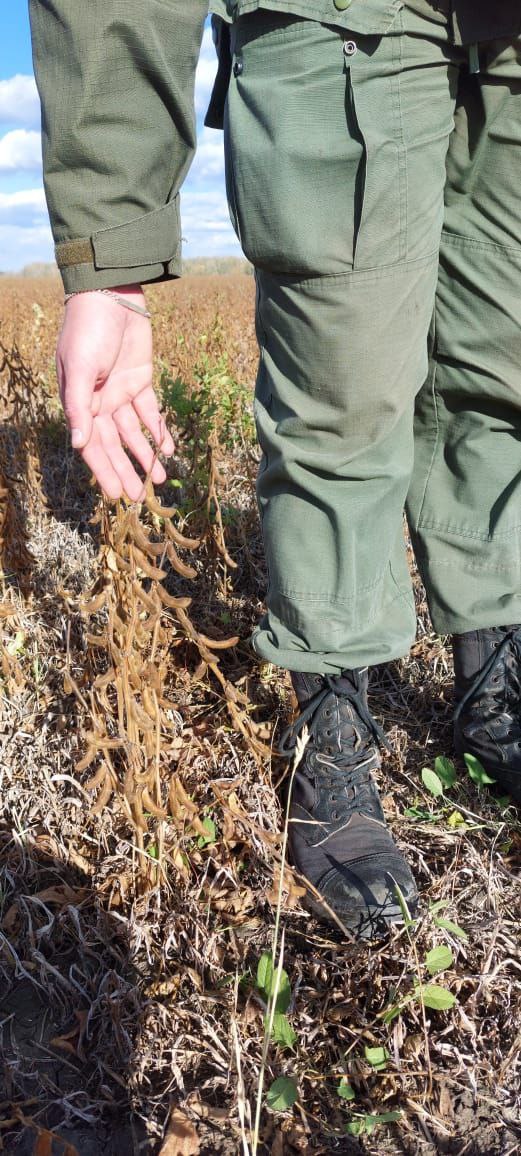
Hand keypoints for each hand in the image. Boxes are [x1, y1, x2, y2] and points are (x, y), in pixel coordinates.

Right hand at [56, 284, 174, 500]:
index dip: (103, 470)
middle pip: (114, 445)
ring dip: (145, 455)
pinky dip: (159, 430)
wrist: (111, 295)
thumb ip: (79, 408)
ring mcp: (121, 393)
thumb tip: (77, 444)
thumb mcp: (80, 369)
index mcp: (80, 403)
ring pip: (134, 433)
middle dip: (125, 470)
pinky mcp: (141, 380)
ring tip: (159, 479)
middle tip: (137, 497)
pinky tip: (169, 450)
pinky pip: (151, 412)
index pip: (92, 445)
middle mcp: (99, 403)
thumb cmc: (87, 331)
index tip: (114, 495)